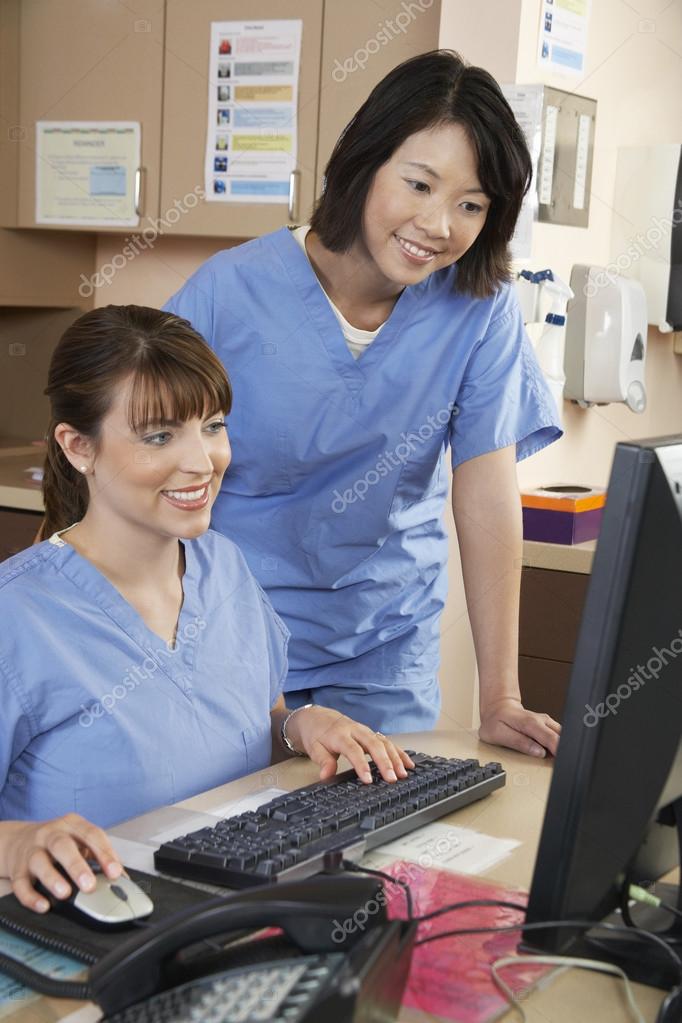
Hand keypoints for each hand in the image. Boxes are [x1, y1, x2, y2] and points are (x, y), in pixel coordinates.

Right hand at [4, 813, 122, 911]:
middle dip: (77, 865)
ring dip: (53, 878)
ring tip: (65, 893)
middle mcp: (50, 834)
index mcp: (72, 825)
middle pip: (63, 846)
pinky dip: (31, 896)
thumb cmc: (58, 843)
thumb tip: (121, 879)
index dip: (104, 853)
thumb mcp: (79, 840)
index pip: (91, 835)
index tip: (115, 873)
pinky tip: (43, 905)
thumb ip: (98, 856)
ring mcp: (32, 850)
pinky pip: (21, 883)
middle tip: (90, 885)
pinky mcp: (17, 869)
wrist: (18, 840)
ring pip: (39, 861)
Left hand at [285, 706, 414, 782]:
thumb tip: (326, 776)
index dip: (362, 765)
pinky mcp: (371, 733)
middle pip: (374, 745)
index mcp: (340, 735)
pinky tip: (409, 763)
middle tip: (392, 778)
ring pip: (384, 742)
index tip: (368, 780)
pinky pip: (388, 742)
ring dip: (395, 758)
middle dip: (385, 762)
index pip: (353, 750)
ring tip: (403, 774)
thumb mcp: (313, 748)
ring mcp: (366, 731)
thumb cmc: (316, 734)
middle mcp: (356, 730)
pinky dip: (399, 752)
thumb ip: (323, 761)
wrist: (317, 717)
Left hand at [478, 697, 560, 757]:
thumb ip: (519, 743)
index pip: (551, 738)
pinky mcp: (546, 725)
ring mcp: (545, 722)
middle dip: (562, 752)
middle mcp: (541, 720)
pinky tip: (550, 751)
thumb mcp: (499, 734)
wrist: (497, 707)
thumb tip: (538, 752)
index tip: (560, 762)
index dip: (559, 751)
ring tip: (551, 759)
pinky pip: (557, 735)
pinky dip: (557, 745)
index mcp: (530, 723)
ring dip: (560, 748)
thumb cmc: (496, 721)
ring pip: (562, 736)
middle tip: (556, 765)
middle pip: (560, 737)